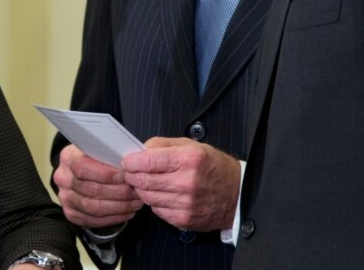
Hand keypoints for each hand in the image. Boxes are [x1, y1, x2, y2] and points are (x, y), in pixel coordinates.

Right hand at [52, 144, 142, 228]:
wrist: (81, 172)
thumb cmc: (97, 158)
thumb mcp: (100, 148)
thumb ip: (110, 153)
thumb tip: (131, 162)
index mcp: (68, 157)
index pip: (83, 167)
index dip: (106, 173)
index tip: (126, 175)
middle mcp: (63, 178)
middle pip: (91, 189)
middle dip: (119, 192)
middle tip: (137, 190)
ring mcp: (66, 198)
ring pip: (94, 207)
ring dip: (119, 206)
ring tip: (136, 202)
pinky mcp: (72, 214)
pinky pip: (95, 220)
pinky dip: (114, 218)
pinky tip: (128, 212)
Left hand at [121, 137, 240, 231]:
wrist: (236, 194)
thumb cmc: (214, 167)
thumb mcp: (192, 146)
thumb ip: (164, 144)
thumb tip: (141, 150)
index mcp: (188, 159)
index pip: (147, 161)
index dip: (131, 161)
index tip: (127, 161)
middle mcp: (186, 182)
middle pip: (143, 181)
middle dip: (132, 176)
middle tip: (130, 172)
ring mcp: (184, 203)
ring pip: (147, 197)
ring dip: (141, 190)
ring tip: (145, 183)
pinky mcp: (183, 219)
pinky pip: (157, 210)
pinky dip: (154, 202)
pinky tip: (161, 194)